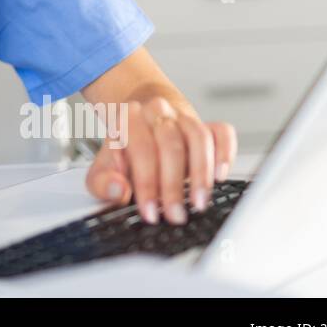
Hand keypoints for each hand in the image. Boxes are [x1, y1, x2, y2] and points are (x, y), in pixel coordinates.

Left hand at [84, 96, 236, 224]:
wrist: (143, 123)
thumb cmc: (125, 152)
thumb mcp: (102, 168)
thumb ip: (101, 181)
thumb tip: (117, 189)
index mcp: (128, 118)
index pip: (141, 149)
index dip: (147, 183)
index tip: (151, 212)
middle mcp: (158, 112)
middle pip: (171, 144)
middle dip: (173, 185)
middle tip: (175, 213)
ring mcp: (185, 117)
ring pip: (199, 137)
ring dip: (201, 173)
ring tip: (198, 202)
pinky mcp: (208, 125)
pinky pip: (222, 133)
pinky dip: (224, 153)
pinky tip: (219, 176)